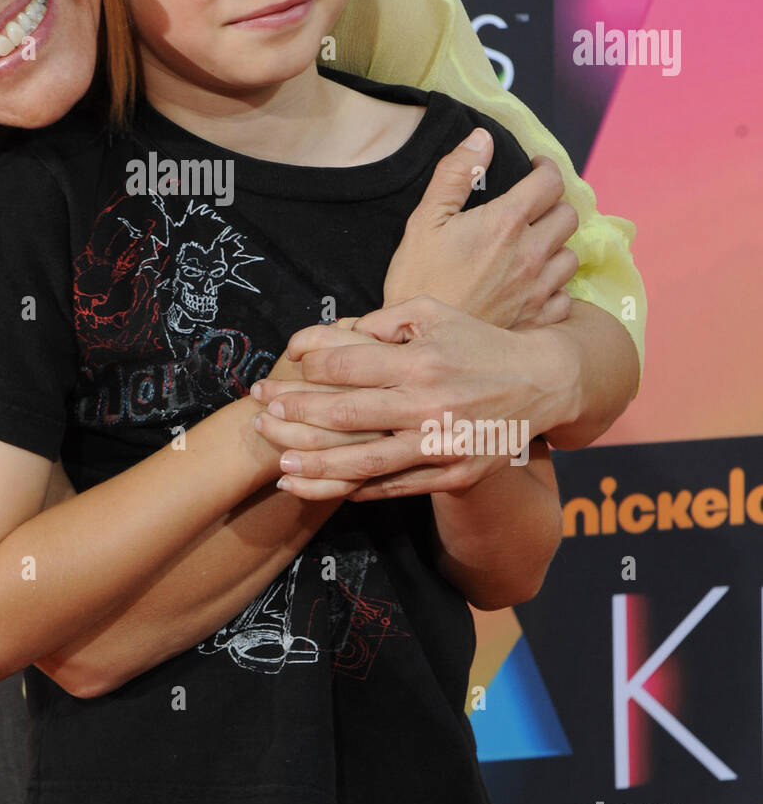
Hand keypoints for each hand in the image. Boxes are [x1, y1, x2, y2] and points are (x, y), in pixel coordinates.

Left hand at [251, 297, 575, 500]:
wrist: (541, 383)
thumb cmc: (477, 342)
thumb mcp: (436, 312)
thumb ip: (384, 320)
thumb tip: (330, 335)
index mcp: (422, 360)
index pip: (349, 366)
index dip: (309, 369)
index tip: (281, 370)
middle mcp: (430, 405)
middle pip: (346, 416)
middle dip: (295, 417)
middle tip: (261, 415)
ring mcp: (442, 446)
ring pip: (364, 464)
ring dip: (314, 467)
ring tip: (279, 469)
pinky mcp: (454, 475)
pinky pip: (394, 488)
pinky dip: (354, 491)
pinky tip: (322, 488)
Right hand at [382, 130, 578, 328]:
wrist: (424, 343)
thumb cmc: (418, 280)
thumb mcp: (425, 220)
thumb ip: (456, 174)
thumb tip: (481, 138)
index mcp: (505, 223)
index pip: (550, 182)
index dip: (546, 169)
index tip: (535, 169)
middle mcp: (532, 254)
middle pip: (569, 215)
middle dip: (553, 205)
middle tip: (532, 207)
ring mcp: (539, 289)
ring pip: (571, 255)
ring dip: (556, 245)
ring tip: (533, 246)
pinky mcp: (539, 318)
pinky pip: (565, 295)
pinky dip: (554, 285)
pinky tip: (533, 284)